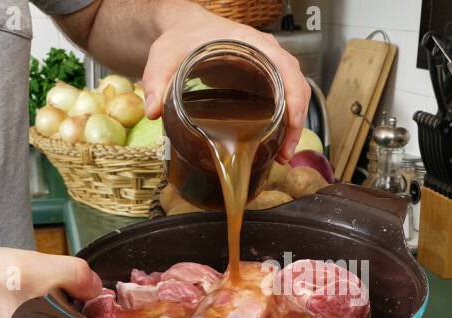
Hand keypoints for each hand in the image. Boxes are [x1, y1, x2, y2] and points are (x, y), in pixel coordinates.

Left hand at [140, 3, 310, 162]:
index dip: (295, 97)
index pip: (287, 67)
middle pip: (297, 85)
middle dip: (297, 121)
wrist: (185, 30)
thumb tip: (153, 111)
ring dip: (294, 125)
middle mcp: (266, 52)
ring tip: (282, 155)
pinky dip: (286, 120)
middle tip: (285, 152)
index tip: (291, 124)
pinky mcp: (264, 77)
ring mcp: (267, 64)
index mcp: (251, 42)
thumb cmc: (181, 38)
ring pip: (295, 93)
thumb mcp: (165, 56)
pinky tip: (276, 143)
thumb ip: (156, 81)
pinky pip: (284, 96)